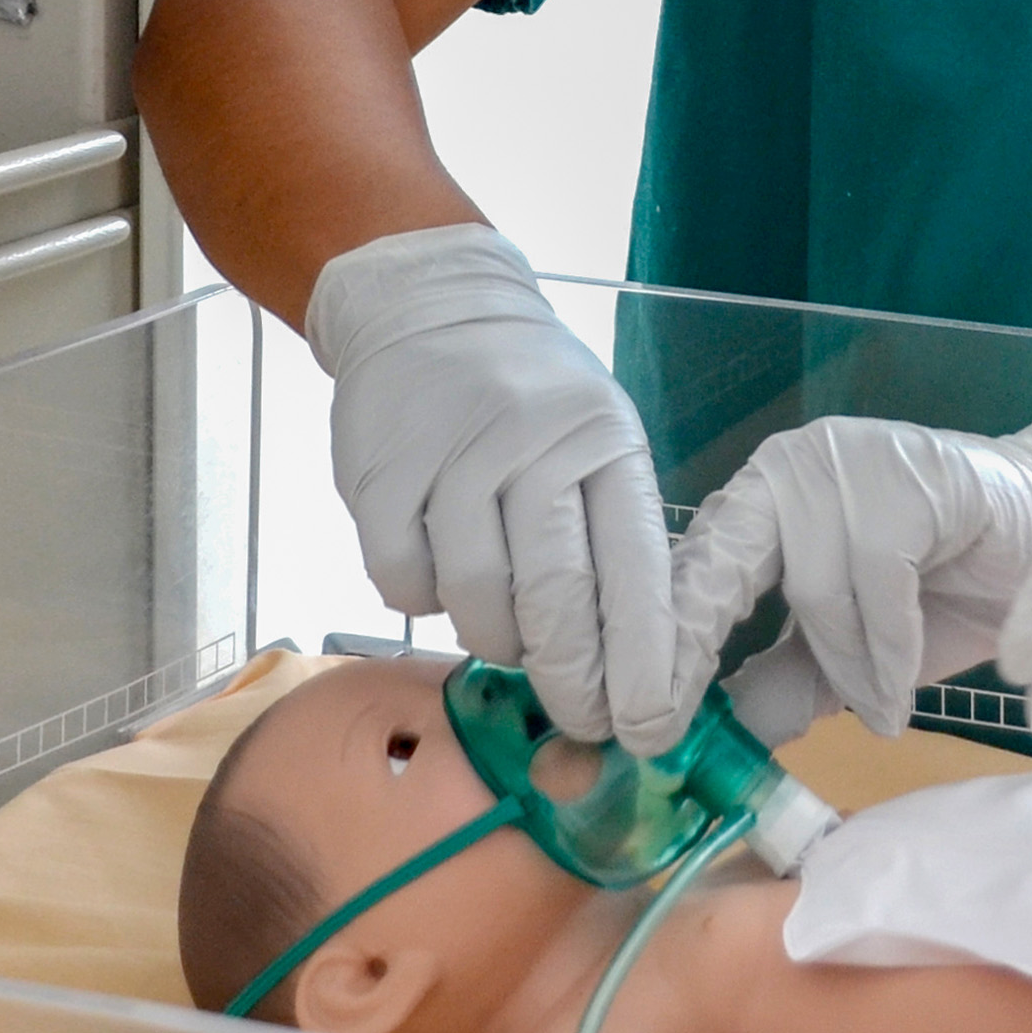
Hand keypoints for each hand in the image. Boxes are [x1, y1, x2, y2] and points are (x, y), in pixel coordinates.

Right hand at [306, 222, 682, 751]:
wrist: (429, 306)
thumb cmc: (532, 395)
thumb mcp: (596, 437)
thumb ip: (611, 536)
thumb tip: (637, 667)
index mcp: (604, 443)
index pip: (636, 569)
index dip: (644, 662)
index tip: (651, 727)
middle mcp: (533, 447)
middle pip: (557, 599)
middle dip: (575, 682)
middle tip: (583, 724)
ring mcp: (451, 460)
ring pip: (477, 604)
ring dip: (497, 639)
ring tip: (508, 625)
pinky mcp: (380, 476)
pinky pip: (404, 586)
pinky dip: (423, 600)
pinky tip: (440, 569)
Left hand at [669, 392, 1031, 737]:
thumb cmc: (944, 593)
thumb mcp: (848, 658)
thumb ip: (782, 682)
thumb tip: (703, 739)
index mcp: (763, 503)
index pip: (692, 568)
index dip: (657, 644)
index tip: (625, 721)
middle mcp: (793, 469)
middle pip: (723, 560)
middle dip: (689, 645)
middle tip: (662, 727)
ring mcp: (852, 462)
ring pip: (810, 586)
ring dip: (844, 666)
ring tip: (879, 707)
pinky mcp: (913, 476)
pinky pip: (877, 581)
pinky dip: (888, 649)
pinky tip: (904, 688)